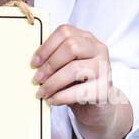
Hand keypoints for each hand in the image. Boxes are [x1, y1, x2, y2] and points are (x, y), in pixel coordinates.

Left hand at [30, 23, 132, 138]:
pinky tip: (53, 100)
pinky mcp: (105, 89)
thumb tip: (34, 64)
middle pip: (71, 47)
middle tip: (36, 79)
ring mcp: (105, 68)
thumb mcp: (65, 66)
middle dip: (50, 64)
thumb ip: (54, 59)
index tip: (33, 63)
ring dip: (53, 83)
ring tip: (42, 93)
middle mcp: (99, 49)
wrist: (98, 106)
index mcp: (86, 38)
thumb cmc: (77, 82)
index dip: (46, 47)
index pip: (65, 32)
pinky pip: (80, 91)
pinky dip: (62, 97)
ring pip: (75, 69)